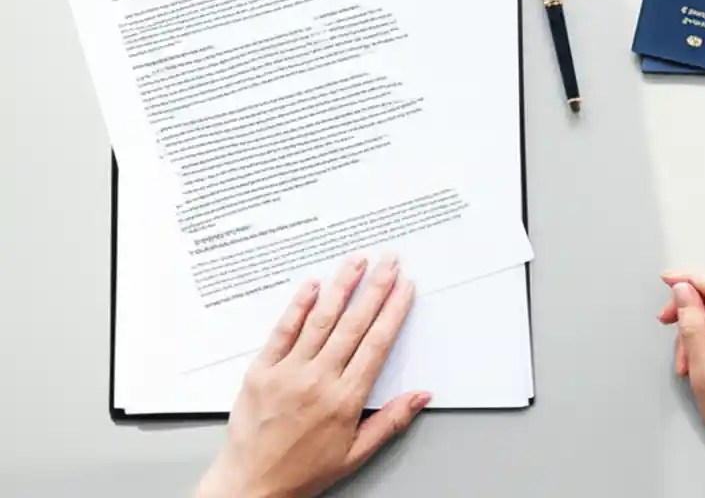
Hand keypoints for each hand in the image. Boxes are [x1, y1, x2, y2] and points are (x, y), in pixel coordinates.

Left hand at [195, 255, 429, 497]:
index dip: (393, 312)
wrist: (250, 486)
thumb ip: (390, 420)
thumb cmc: (302, 472)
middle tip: (388, 262)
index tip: (405, 288)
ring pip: (320, 320)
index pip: (376, 344)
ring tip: (355, 262)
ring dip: (341, 287)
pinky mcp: (261, 371)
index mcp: (344, 400)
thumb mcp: (355, 453)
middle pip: (353, 324)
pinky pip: (282, 331)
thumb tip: (422, 395)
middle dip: (375, 288)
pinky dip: (298, 306)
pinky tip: (312, 285)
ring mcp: (287, 373)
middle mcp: (318, 380)